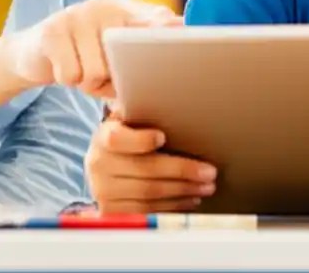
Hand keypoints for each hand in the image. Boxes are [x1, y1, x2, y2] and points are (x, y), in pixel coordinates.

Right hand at [4, 0, 179, 96]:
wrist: (33, 52)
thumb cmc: (87, 59)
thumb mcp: (116, 56)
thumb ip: (142, 60)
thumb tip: (169, 80)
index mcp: (128, 12)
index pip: (158, 19)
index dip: (171, 31)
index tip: (184, 38)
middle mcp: (105, 7)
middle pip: (127, 57)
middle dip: (118, 80)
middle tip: (107, 79)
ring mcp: (77, 15)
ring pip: (97, 72)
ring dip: (90, 84)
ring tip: (84, 73)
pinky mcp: (52, 31)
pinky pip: (71, 74)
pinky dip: (69, 81)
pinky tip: (65, 70)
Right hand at [85, 111, 217, 212]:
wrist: (105, 169)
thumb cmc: (128, 141)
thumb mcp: (129, 123)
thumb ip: (144, 113)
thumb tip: (176, 96)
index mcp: (103, 137)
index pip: (117, 139)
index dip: (140, 139)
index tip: (163, 136)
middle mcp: (99, 165)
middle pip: (143, 169)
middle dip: (181, 171)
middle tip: (209, 172)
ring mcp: (104, 191)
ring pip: (149, 194)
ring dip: (183, 191)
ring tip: (206, 187)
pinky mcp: (113, 212)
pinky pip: (147, 211)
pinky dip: (173, 207)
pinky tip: (190, 200)